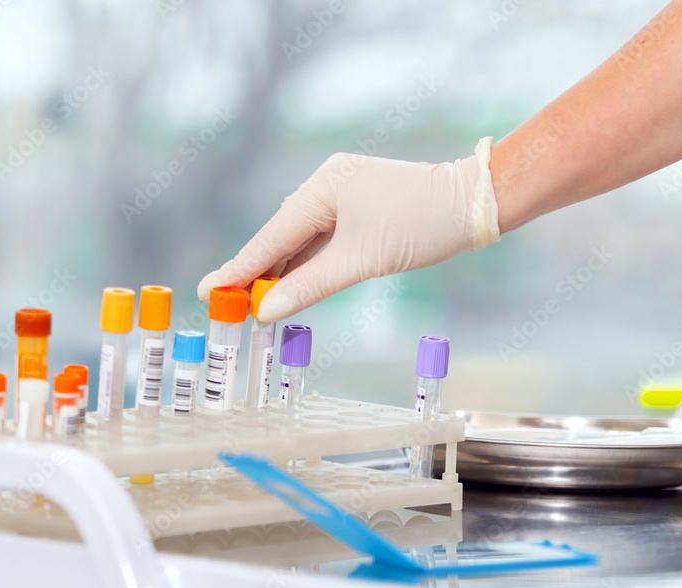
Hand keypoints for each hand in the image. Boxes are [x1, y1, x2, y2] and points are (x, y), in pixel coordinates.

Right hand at [197, 138, 499, 320]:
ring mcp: (345, 194)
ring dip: (281, 269)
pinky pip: (323, 238)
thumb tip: (266, 310)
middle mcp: (329, 183)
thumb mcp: (362, 260)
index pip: (273, 234)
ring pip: (303, 238)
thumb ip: (310, 285)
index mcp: (324, 185)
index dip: (240, 267)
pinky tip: (289, 283)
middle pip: (283, 234)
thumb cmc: (421, 225)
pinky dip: (307, 262)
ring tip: (250, 300)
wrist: (473, 205)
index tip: (207, 290)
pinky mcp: (360, 208)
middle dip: (256, 270)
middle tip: (222, 302)